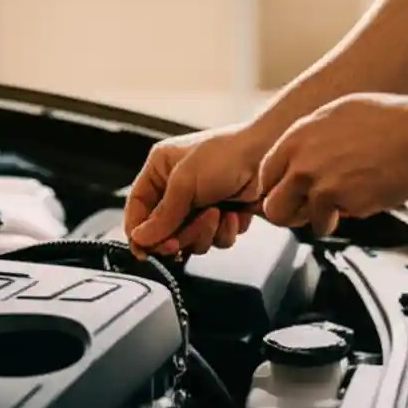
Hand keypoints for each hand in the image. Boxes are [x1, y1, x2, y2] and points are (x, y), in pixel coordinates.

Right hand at [123, 123, 269, 258]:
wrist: (270, 155)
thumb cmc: (226, 156)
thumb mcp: (185, 182)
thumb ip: (163, 215)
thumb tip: (141, 239)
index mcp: (160, 170)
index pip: (137, 207)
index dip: (138, 231)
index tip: (143, 253)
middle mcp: (177, 189)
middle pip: (163, 231)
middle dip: (179, 235)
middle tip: (185, 237)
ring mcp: (200, 204)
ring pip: (190, 240)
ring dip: (205, 233)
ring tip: (219, 213)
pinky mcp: (222, 216)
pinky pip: (215, 240)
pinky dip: (225, 231)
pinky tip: (235, 214)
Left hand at [258, 93, 407, 233]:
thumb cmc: (394, 120)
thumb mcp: (340, 114)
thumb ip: (312, 138)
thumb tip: (299, 159)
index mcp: (299, 134)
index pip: (266, 174)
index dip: (279, 189)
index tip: (293, 195)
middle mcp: (302, 159)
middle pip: (272, 207)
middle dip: (290, 214)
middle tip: (309, 211)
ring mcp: (320, 182)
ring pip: (299, 220)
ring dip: (319, 219)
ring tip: (342, 206)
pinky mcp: (342, 201)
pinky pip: (330, 223)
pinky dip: (343, 219)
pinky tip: (364, 200)